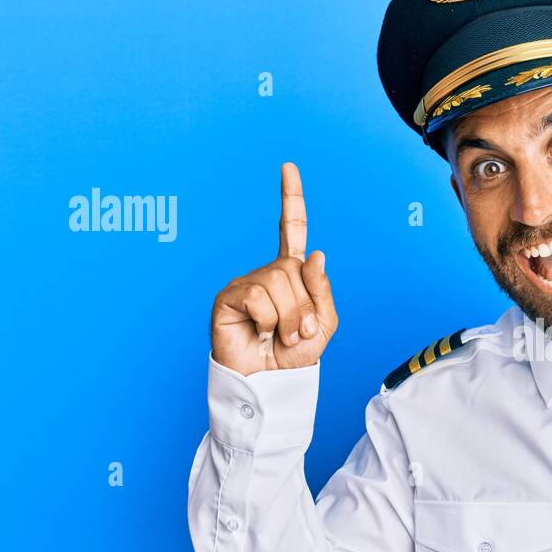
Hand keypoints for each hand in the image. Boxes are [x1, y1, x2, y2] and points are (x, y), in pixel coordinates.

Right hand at [210, 162, 338, 374]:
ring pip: (279, 282)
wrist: (270, 384)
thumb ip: (322, 291)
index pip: (292, 229)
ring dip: (289, 318)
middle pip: (294, 269)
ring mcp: (246, 283)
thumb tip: (316, 254)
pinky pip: (258, 296)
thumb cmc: (294, 356)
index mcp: (292, 274)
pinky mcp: (228, 296)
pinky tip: (260, 333)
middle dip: (304, 307)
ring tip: (280, 338)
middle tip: (297, 333)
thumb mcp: (323, 324)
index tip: (288, 167)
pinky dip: (269, 320)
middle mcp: (267, 273)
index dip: (291, 199)